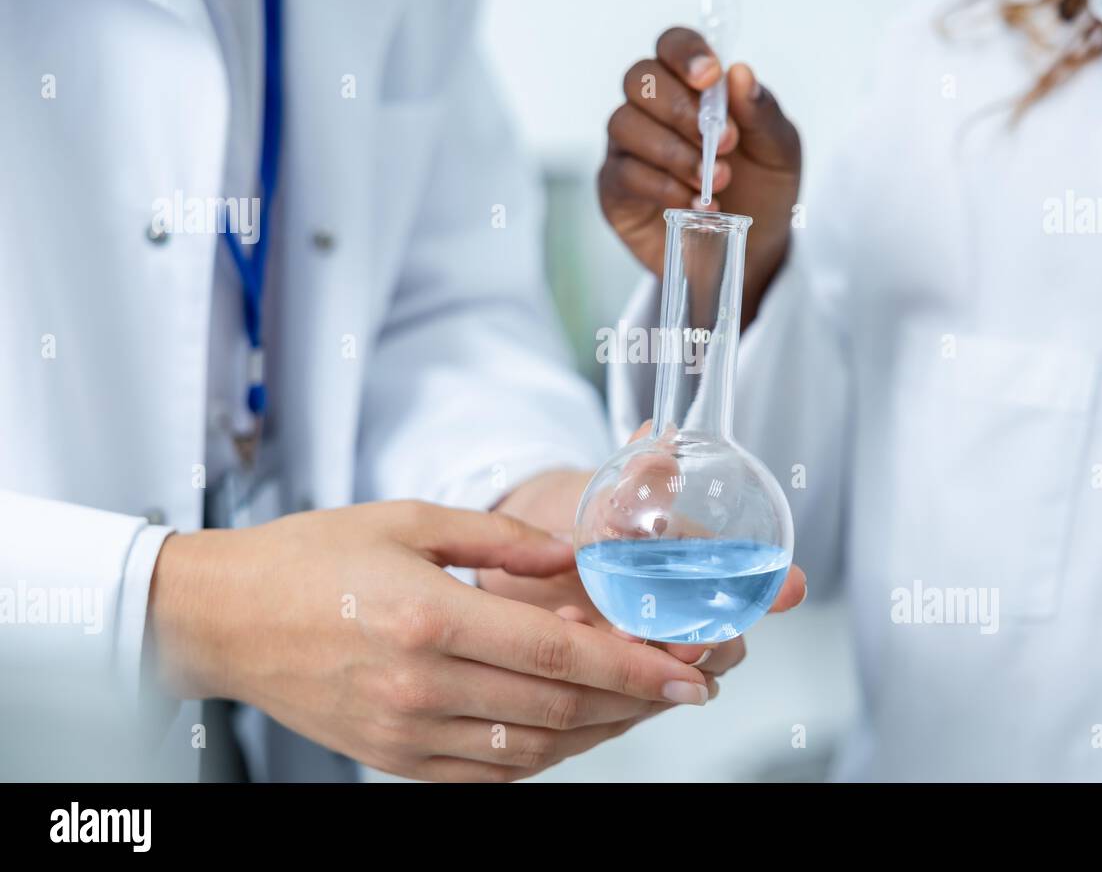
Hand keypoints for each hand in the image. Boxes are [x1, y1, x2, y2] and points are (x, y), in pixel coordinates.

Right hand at [147, 501, 714, 781]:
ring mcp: (407, 734)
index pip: (562, 656)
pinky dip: (541, 754)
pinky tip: (571, 727)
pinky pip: (488, 772)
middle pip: (560, 711)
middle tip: (686, 686)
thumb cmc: (310, 558)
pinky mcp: (393, 760)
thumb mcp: (408, 518)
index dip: (636, 669)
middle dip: (636, 703)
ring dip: (599, 732)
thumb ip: (501, 537)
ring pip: (532, 750)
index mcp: (431, 618)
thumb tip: (573, 556)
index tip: (689, 672)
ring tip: (639, 704)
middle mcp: (423, 686)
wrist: (223, 619)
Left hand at [487, 433, 807, 675]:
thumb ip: (640, 474)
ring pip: (682, 672)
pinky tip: (567, 624)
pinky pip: (623, 682)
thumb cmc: (581, 515)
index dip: (778, 589)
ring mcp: (650, 643)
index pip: (753, 583)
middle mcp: (683, 610)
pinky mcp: (613, 669)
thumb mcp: (608, 489)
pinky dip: (602, 662)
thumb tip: (660, 440)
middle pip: (728, 642)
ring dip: (661, 661)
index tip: (791, 589)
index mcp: (699, 564)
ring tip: (622, 634)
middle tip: (690, 638)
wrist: (523, 546)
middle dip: (718, 644)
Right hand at [598, 27, 801, 325]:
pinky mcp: (616, 190)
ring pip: (624, 124)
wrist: (752, 250)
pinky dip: (662, 186)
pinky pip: (624, 173)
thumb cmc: (763, 190)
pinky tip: (694, 203)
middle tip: (722, 142)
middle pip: (639, 78)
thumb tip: (739, 73)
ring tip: (715, 180)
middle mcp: (652, 110)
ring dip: (673, 150)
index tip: (709, 77)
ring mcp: (629, 149)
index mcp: (691, 87)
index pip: (670, 45)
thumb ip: (762, 112)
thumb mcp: (780, 152)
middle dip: (680, 108)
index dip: (684, 53)